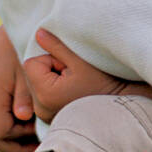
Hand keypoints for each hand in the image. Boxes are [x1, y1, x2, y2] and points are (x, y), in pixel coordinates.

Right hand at [0, 27, 39, 151]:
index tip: (41, 131)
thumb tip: (23, 117)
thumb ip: (26, 96)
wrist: (9, 31)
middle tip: (36, 146)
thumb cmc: (22, 49)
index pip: (2, 132)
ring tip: (30, 137)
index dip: (22, 137)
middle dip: (13, 146)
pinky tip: (22, 124)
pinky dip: (2, 129)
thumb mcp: (28, 71)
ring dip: (7, 140)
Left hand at [22, 28, 151, 122]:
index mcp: (44, 94)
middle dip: (51, 70)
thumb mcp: (80, 61)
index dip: (51, 60)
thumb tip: (38, 34)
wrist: (121, 109)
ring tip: (76, 86)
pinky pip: (43, 96)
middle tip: (75, 77)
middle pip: (33, 75)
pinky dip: (55, 91)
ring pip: (38, 85)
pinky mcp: (49, 118)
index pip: (31, 64)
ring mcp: (44, 115)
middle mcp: (40, 108)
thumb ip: (57, 46)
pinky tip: (73, 94)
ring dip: (53, 80)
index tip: (70, 68)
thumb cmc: (104, 84)